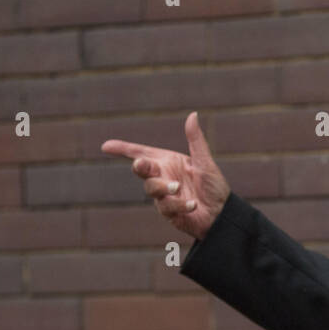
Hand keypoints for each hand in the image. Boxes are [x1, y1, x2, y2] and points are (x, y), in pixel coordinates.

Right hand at [101, 110, 230, 240]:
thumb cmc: (214, 186)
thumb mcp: (205, 162)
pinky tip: (193, 204)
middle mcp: (162, 176)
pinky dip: (180, 204)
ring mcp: (163, 195)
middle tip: (142, 165)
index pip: (141, 153)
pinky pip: (166, 206)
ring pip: (151, 188)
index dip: (123, 149)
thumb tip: (193, 115)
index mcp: (168, 162)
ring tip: (177, 187)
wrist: (222, 214)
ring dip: (163, 187)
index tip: (106, 146)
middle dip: (140, 166)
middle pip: (141, 169)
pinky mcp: (168, 212)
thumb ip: (196, 140)